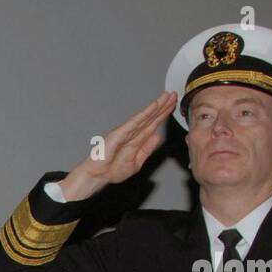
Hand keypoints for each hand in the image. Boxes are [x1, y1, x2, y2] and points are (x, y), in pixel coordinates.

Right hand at [60, 91, 177, 200]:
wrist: (97, 176)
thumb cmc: (111, 170)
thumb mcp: (136, 162)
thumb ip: (146, 149)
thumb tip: (157, 137)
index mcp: (137, 140)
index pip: (153, 124)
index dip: (163, 115)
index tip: (173, 106)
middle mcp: (132, 133)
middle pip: (151, 117)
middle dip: (163, 106)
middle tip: (174, 95)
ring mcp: (126, 132)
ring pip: (144, 117)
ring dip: (156, 106)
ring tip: (167, 96)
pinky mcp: (119, 133)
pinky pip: (134, 122)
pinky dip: (144, 114)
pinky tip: (153, 106)